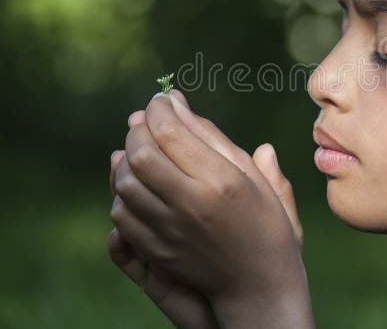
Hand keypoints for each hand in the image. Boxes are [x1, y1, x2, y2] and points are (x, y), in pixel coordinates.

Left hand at [110, 90, 313, 328]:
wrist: (260, 285)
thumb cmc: (265, 223)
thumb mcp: (251, 175)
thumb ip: (214, 138)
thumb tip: (179, 103)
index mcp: (222, 180)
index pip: (170, 131)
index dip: (158, 108)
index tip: (160, 100)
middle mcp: (193, 204)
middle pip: (141, 153)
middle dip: (138, 130)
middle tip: (147, 122)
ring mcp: (171, 231)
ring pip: (126, 183)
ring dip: (127, 159)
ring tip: (141, 150)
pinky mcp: (157, 251)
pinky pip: (122, 214)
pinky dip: (123, 192)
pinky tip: (137, 183)